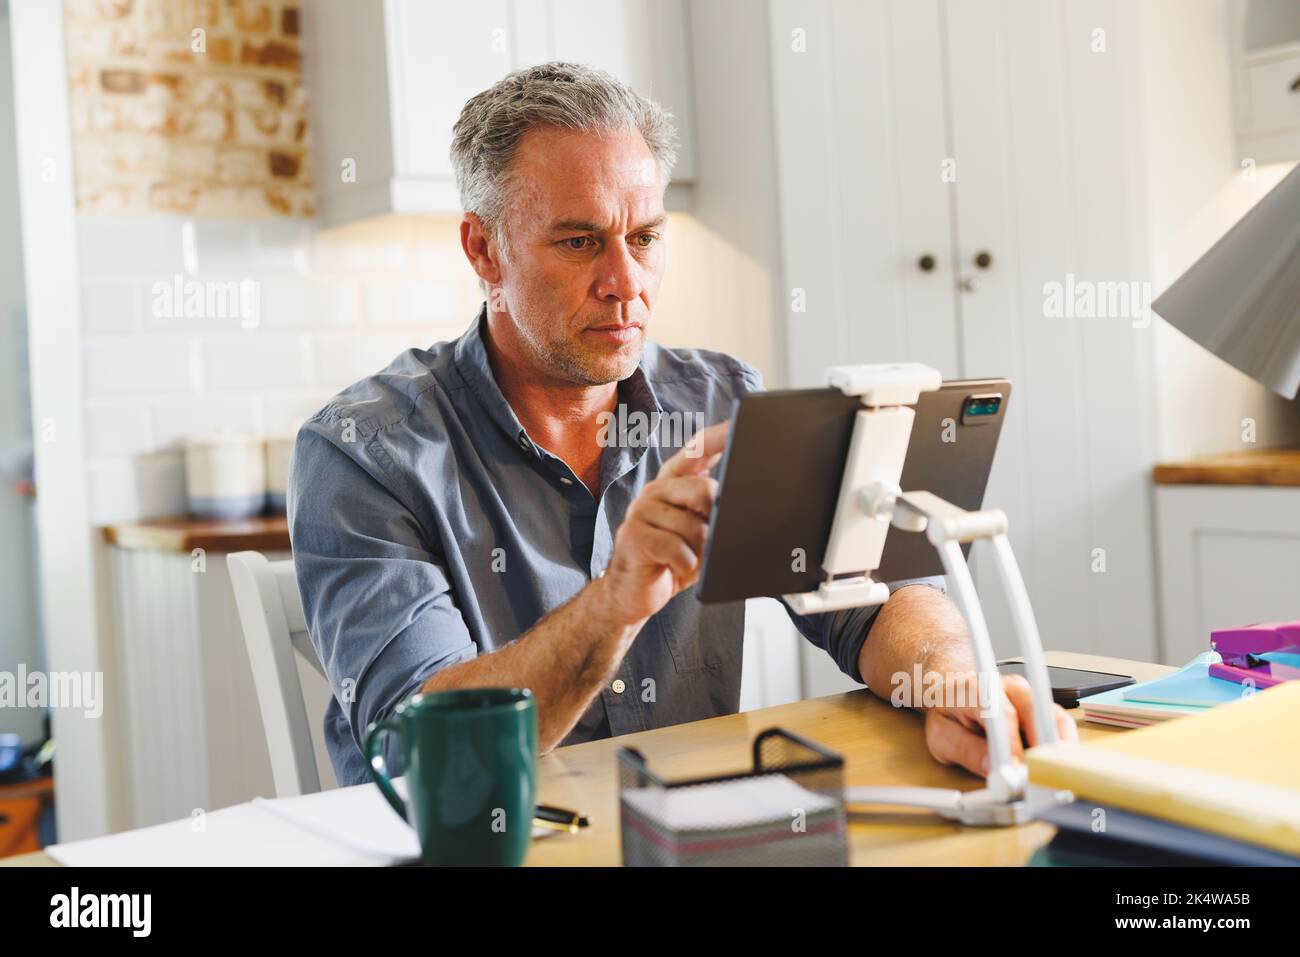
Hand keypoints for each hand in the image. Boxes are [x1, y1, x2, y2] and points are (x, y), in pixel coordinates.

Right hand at [599, 420, 728, 626]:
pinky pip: (677, 549)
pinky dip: (685, 566)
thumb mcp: (699, 535)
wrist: (632, 594)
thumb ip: (712, 513)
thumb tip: (735, 504)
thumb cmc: (671, 562)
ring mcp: (641, 510)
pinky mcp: (632, 534)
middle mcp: (656, 490)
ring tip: (686, 560)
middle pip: (704, 490)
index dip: (717, 437)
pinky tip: (675, 569)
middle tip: (704, 543)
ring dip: (699, 552)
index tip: (738, 425)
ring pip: (693, 526)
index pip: (696, 451)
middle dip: (714, 521)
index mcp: (672, 484)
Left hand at [923, 672, 1077, 776]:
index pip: (1003, 717)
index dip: (1013, 747)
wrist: (953, 685)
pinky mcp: (1043, 707)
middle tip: (1038, 780)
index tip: (1016, 773)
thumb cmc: (948, 710)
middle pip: (1037, 715)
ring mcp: (1031, 695)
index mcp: (980, 689)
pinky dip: (1062, 748)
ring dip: (1057, 751)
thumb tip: (993, 767)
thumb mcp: (941, 734)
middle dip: (1041, 751)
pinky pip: (1060, 726)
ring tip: (1051, 778)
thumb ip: (966, 750)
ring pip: (1054, 720)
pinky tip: (1056, 767)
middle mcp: (1010, 687)